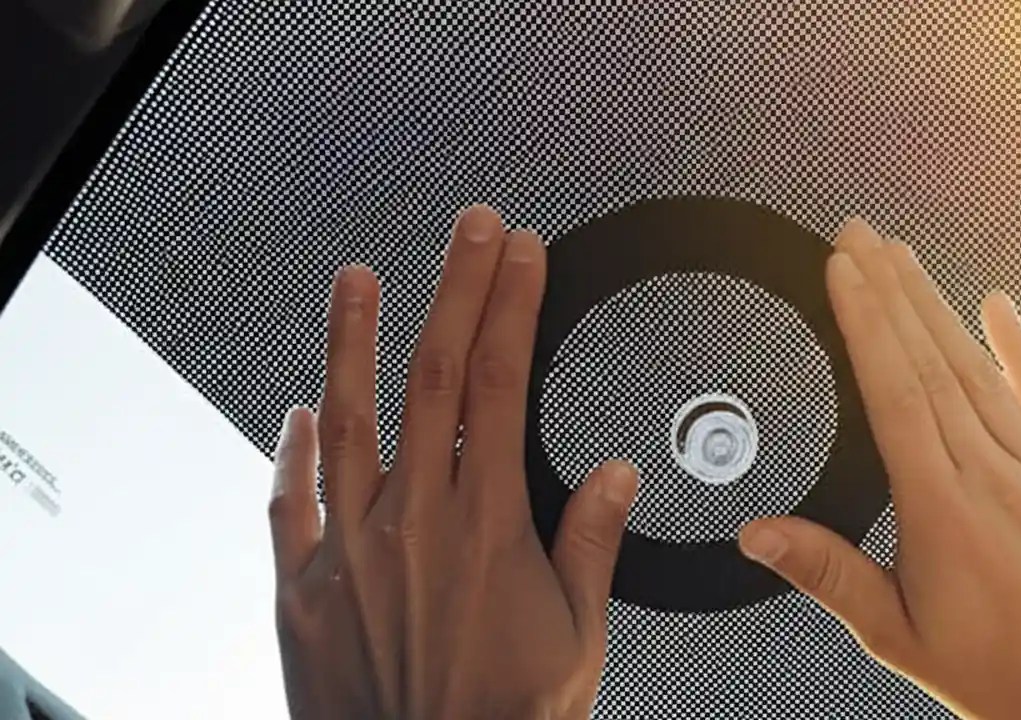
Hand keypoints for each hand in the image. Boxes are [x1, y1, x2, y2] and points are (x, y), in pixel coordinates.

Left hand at [268, 205, 639, 719]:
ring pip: (348, 421)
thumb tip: (616, 473)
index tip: (519, 255)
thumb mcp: (579, 637)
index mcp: (485, 528)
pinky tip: (296, 412)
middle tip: (466, 230)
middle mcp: (412, 525)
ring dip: (353, 343)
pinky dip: (289, 453)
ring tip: (357, 280)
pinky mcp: (304, 594)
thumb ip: (592, 544)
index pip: (497, 382)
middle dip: (453, 287)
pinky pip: (289, 506)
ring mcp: (351, 554)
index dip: (508, 305)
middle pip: (431, 375)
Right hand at [738, 218, 1020, 718]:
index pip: (894, 388)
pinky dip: (1020, 347)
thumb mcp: (896, 632)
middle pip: (931, 358)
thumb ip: (826, 574)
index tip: (843, 271)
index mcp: (942, 505)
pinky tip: (999, 308)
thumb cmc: (1008, 668)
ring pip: (978, 366)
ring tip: (902, 257)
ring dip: (936, 305)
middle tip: (859, 235)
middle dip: (890, 289)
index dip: (866, 322)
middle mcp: (991, 471)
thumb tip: (760, 536)